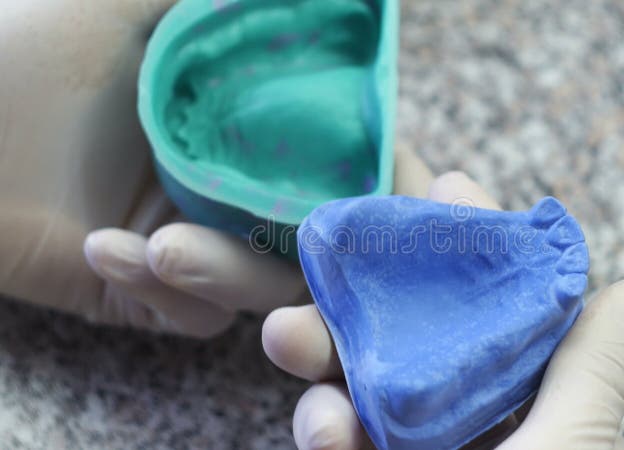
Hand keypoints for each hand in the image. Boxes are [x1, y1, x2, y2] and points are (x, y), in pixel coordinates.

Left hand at [0, 0, 430, 337]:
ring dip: (224, 271)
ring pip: (269, 290)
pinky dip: (157, 287)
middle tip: (319, 245)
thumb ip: (239, 1)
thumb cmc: (41, 49)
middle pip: (330, 244)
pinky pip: (194, 314)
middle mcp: (250, 190)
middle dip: (333, 256)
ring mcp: (211, 244)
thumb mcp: (145, 1)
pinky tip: (102, 245)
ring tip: (161, 245)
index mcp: (268, 129)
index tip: (423, 199)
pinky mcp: (162, 292)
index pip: (362, 168)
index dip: (399, 190)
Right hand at [262, 171, 623, 449]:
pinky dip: (327, 434)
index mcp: (529, 400)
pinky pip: (341, 446)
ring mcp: (413, 447)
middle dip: (375, 280)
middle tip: (338, 231)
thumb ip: (596, 377)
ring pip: (360, 380)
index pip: (498, 301)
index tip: (445, 183)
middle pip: (416, 325)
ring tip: (287, 332)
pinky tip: (319, 426)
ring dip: (322, 350)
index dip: (471, 241)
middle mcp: (471, 419)